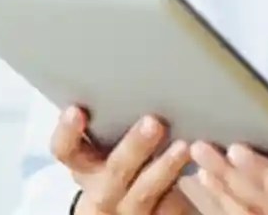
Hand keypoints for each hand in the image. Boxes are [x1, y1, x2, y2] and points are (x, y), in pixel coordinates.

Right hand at [51, 106, 195, 214]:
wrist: (131, 208)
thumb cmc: (124, 163)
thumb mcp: (108, 147)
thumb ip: (113, 123)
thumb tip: (129, 66)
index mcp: (83, 166)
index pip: (65, 150)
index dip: (67, 132)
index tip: (77, 110)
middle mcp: (101, 190)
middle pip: (113, 171)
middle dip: (133, 147)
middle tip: (153, 122)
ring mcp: (128, 208)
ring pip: (143, 192)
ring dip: (164, 167)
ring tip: (184, 146)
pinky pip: (169, 207)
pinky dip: (186, 186)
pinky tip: (202, 165)